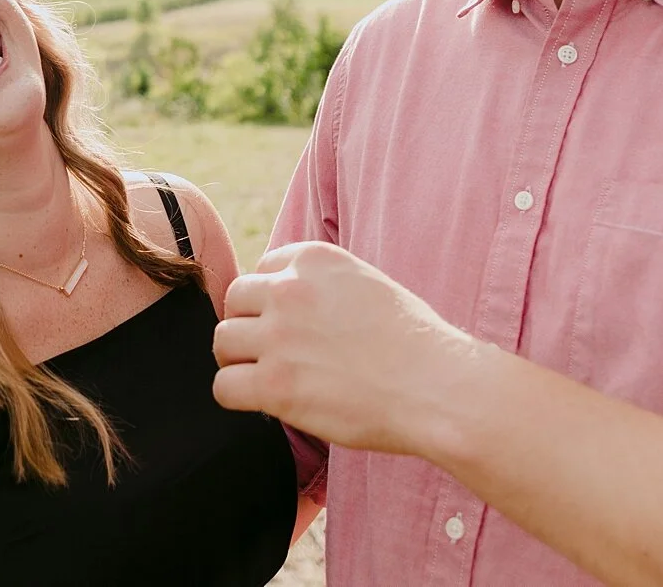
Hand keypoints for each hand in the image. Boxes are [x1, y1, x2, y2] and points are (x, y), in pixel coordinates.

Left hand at [212, 241, 490, 456]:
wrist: (439, 387)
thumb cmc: (415, 343)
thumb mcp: (367, 284)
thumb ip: (322, 285)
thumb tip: (285, 302)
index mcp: (312, 259)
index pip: (261, 270)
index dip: (270, 302)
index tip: (289, 326)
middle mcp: (289, 290)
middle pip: (235, 301)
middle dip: (249, 326)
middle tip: (271, 355)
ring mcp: (278, 337)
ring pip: (223, 341)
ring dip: (239, 360)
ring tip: (265, 378)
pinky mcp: (275, 385)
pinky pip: (223, 387)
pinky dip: (237, 396)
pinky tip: (264, 403)